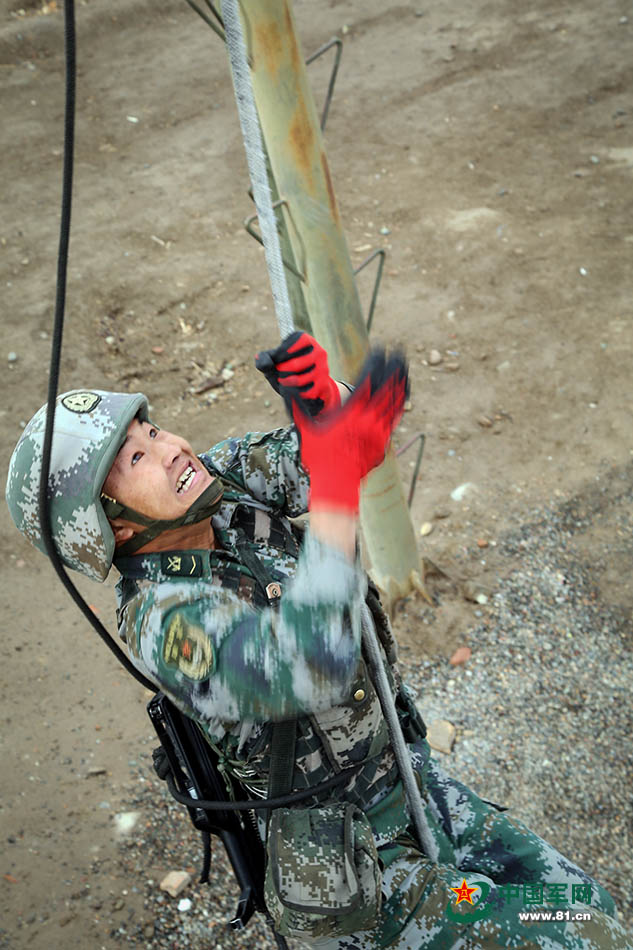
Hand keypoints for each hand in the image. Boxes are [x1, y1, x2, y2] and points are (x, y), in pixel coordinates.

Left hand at [255, 331, 340, 416]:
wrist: (312, 389)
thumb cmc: (289, 371)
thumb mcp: (275, 362)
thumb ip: (264, 358)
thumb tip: (260, 360)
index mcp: (306, 340)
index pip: (288, 346)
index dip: (279, 356)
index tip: (277, 361)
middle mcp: (318, 351)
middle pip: (292, 365)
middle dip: (281, 373)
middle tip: (280, 374)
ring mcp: (323, 368)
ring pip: (298, 380)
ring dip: (287, 384)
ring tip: (286, 382)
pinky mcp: (324, 384)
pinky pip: (304, 392)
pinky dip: (296, 394)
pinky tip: (297, 391)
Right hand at [290, 349, 408, 513]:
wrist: (336, 484)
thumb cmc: (319, 458)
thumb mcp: (305, 430)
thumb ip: (297, 406)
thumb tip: (286, 388)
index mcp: (350, 412)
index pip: (367, 380)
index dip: (375, 363)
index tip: (379, 349)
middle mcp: (368, 419)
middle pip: (386, 387)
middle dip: (393, 367)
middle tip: (398, 352)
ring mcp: (378, 431)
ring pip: (395, 401)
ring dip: (400, 382)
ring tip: (404, 367)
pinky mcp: (384, 442)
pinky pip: (395, 418)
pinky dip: (399, 403)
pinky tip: (402, 395)